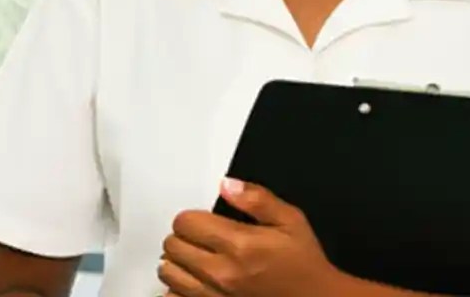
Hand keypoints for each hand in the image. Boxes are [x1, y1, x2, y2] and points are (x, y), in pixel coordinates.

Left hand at [158, 178, 346, 296]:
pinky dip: (178, 287)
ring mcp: (213, 296)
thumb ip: (256, 199)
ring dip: (177, 262)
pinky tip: (194, 281)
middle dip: (183, 237)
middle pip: (172, 246)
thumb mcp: (290, 220)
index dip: (192, 217)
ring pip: (167, 271)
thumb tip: (226, 184)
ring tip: (195, 258)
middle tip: (201, 238)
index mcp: (240, 245)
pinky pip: (173, 296)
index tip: (204, 221)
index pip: (186, 222)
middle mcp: (222, 273)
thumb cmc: (302, 263)